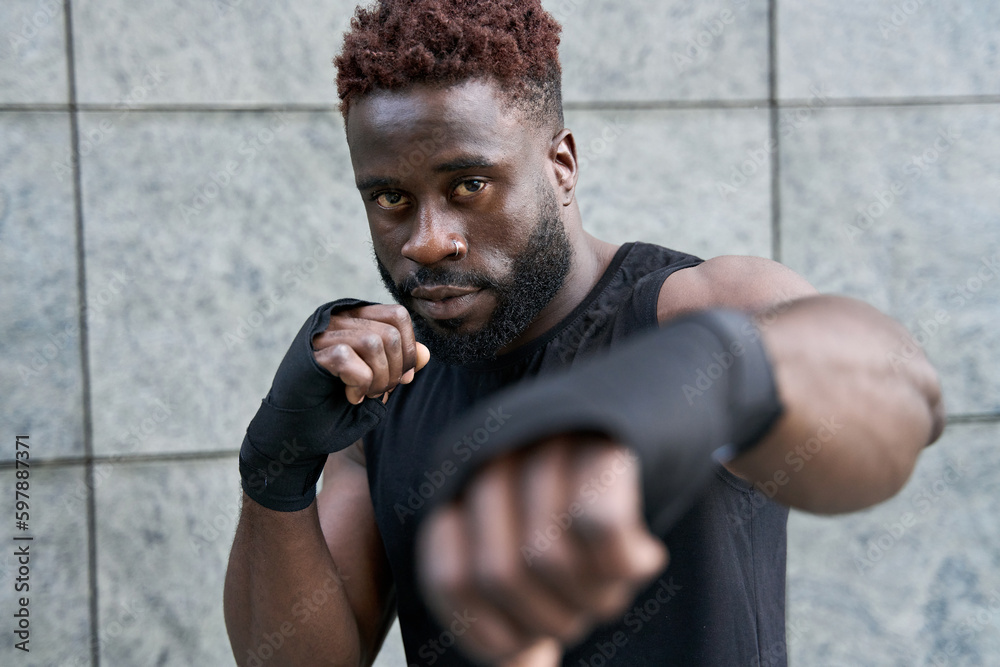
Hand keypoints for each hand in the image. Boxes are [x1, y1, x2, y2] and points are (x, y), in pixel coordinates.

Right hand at [241, 301, 430, 511]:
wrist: (297, 432)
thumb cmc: (336, 407)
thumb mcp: (379, 384)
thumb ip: (400, 366)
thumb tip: (424, 353)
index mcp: (355, 319)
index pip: (398, 315)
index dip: (409, 349)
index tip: (404, 379)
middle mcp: (338, 318)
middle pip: (390, 333)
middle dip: (395, 371)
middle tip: (380, 392)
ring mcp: (321, 333)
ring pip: (373, 342)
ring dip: (378, 378)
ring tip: (364, 394)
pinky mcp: (310, 353)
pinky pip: (348, 357)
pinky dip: (358, 381)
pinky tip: (349, 395)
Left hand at [416, 435, 667, 663]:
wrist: (676, 395)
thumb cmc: (600, 488)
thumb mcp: (545, 533)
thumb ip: (517, 592)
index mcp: (464, 474)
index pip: (448, 580)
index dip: (490, 632)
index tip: (536, 637)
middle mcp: (495, 450)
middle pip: (499, 576)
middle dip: (553, 619)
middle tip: (593, 607)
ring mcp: (547, 438)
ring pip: (547, 559)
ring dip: (596, 596)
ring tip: (621, 578)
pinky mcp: (606, 440)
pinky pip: (597, 528)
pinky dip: (624, 562)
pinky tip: (646, 555)